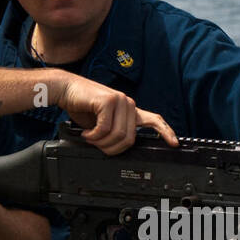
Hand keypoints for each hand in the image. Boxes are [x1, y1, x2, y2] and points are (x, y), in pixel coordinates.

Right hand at [56, 73, 177, 153]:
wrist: (65, 90)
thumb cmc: (81, 106)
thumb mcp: (101, 124)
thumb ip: (114, 133)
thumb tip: (117, 149)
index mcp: (129, 110)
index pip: (154, 120)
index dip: (166, 132)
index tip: (174, 143)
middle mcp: (128, 104)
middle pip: (129, 139)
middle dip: (111, 148)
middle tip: (97, 145)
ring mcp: (120, 100)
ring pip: (119, 136)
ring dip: (101, 143)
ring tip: (90, 138)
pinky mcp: (109, 101)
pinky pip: (106, 129)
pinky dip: (94, 136)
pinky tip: (87, 133)